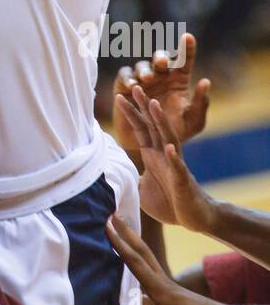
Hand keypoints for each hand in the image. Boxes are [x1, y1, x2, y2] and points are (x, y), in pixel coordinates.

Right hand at [107, 215, 239, 304]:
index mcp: (163, 291)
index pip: (137, 263)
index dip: (120, 244)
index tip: (108, 223)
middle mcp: (164, 285)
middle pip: (141, 254)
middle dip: (126, 233)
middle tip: (111, 214)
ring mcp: (168, 290)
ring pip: (146, 263)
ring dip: (132, 249)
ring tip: (119, 235)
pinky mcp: (171, 299)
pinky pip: (148, 281)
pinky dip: (137, 275)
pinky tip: (129, 285)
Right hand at [113, 33, 210, 152]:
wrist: (152, 146)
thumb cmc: (176, 132)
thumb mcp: (194, 121)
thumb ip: (201, 103)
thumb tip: (205, 81)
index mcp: (179, 81)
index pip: (184, 60)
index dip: (187, 48)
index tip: (188, 37)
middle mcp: (161, 76)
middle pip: (160, 59)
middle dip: (161, 58)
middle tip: (161, 64)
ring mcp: (142, 81)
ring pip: (142, 66)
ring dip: (145, 71)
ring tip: (147, 80)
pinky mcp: (125, 87)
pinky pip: (125, 76)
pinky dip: (128, 78)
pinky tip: (133, 87)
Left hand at [115, 84, 215, 230]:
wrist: (194, 218)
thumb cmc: (169, 201)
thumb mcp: (142, 187)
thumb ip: (129, 175)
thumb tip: (110, 173)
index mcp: (153, 155)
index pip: (141, 129)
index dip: (131, 113)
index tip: (119, 96)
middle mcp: (164, 155)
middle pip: (154, 126)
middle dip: (145, 107)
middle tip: (136, 86)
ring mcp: (175, 166)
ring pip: (168, 138)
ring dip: (161, 121)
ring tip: (154, 104)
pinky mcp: (183, 182)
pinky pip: (178, 168)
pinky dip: (173, 158)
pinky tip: (169, 148)